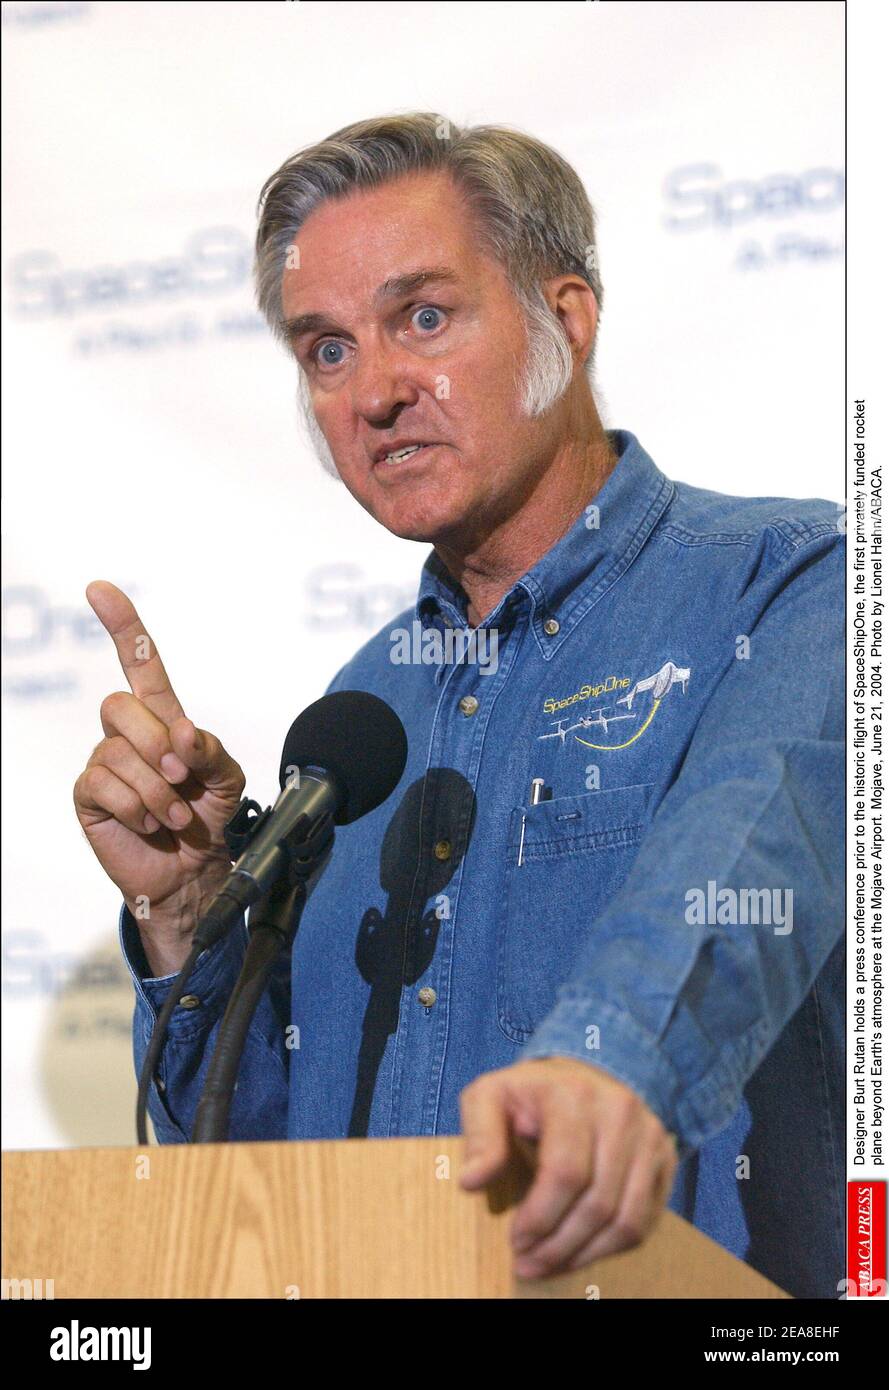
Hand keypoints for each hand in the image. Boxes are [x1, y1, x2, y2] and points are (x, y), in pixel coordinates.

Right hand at [73, 581, 245, 963]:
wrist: (195, 872)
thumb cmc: (210, 818)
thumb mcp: (228, 778)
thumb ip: (209, 748)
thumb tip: (180, 735)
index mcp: (163, 719)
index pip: (139, 663)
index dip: (122, 625)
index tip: (99, 589)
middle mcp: (128, 735)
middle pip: (121, 705)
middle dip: (158, 745)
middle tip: (183, 781)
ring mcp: (105, 763)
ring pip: (117, 751)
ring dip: (157, 790)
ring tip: (175, 815)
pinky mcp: (90, 796)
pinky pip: (103, 784)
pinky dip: (137, 807)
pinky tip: (151, 824)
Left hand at [459, 1056, 677, 1279]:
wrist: (582, 1073)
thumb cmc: (530, 1094)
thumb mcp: (490, 1098)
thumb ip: (479, 1137)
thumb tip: (471, 1182)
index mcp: (574, 1095)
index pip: (566, 1172)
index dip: (540, 1217)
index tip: (515, 1240)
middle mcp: (620, 1112)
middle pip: (598, 1202)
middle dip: (558, 1245)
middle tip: (528, 1263)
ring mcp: (650, 1136)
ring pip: (626, 1220)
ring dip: (584, 1254)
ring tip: (550, 1263)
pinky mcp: (665, 1159)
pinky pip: (644, 1221)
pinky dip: (610, 1248)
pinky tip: (579, 1252)